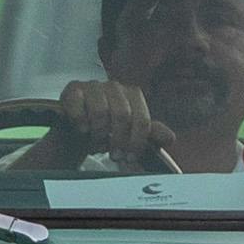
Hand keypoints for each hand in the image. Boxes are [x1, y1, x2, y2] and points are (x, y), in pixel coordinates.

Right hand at [49, 79, 166, 165]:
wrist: (77, 129)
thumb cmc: (106, 129)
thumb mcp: (130, 133)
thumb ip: (151, 133)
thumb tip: (170, 138)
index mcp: (132, 94)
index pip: (142, 119)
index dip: (137, 142)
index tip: (130, 157)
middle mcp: (114, 86)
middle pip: (122, 115)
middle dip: (118, 140)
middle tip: (114, 155)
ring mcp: (93, 86)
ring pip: (100, 111)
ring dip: (98, 133)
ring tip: (97, 142)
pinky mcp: (73, 89)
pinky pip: (79, 107)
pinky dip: (80, 123)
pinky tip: (82, 130)